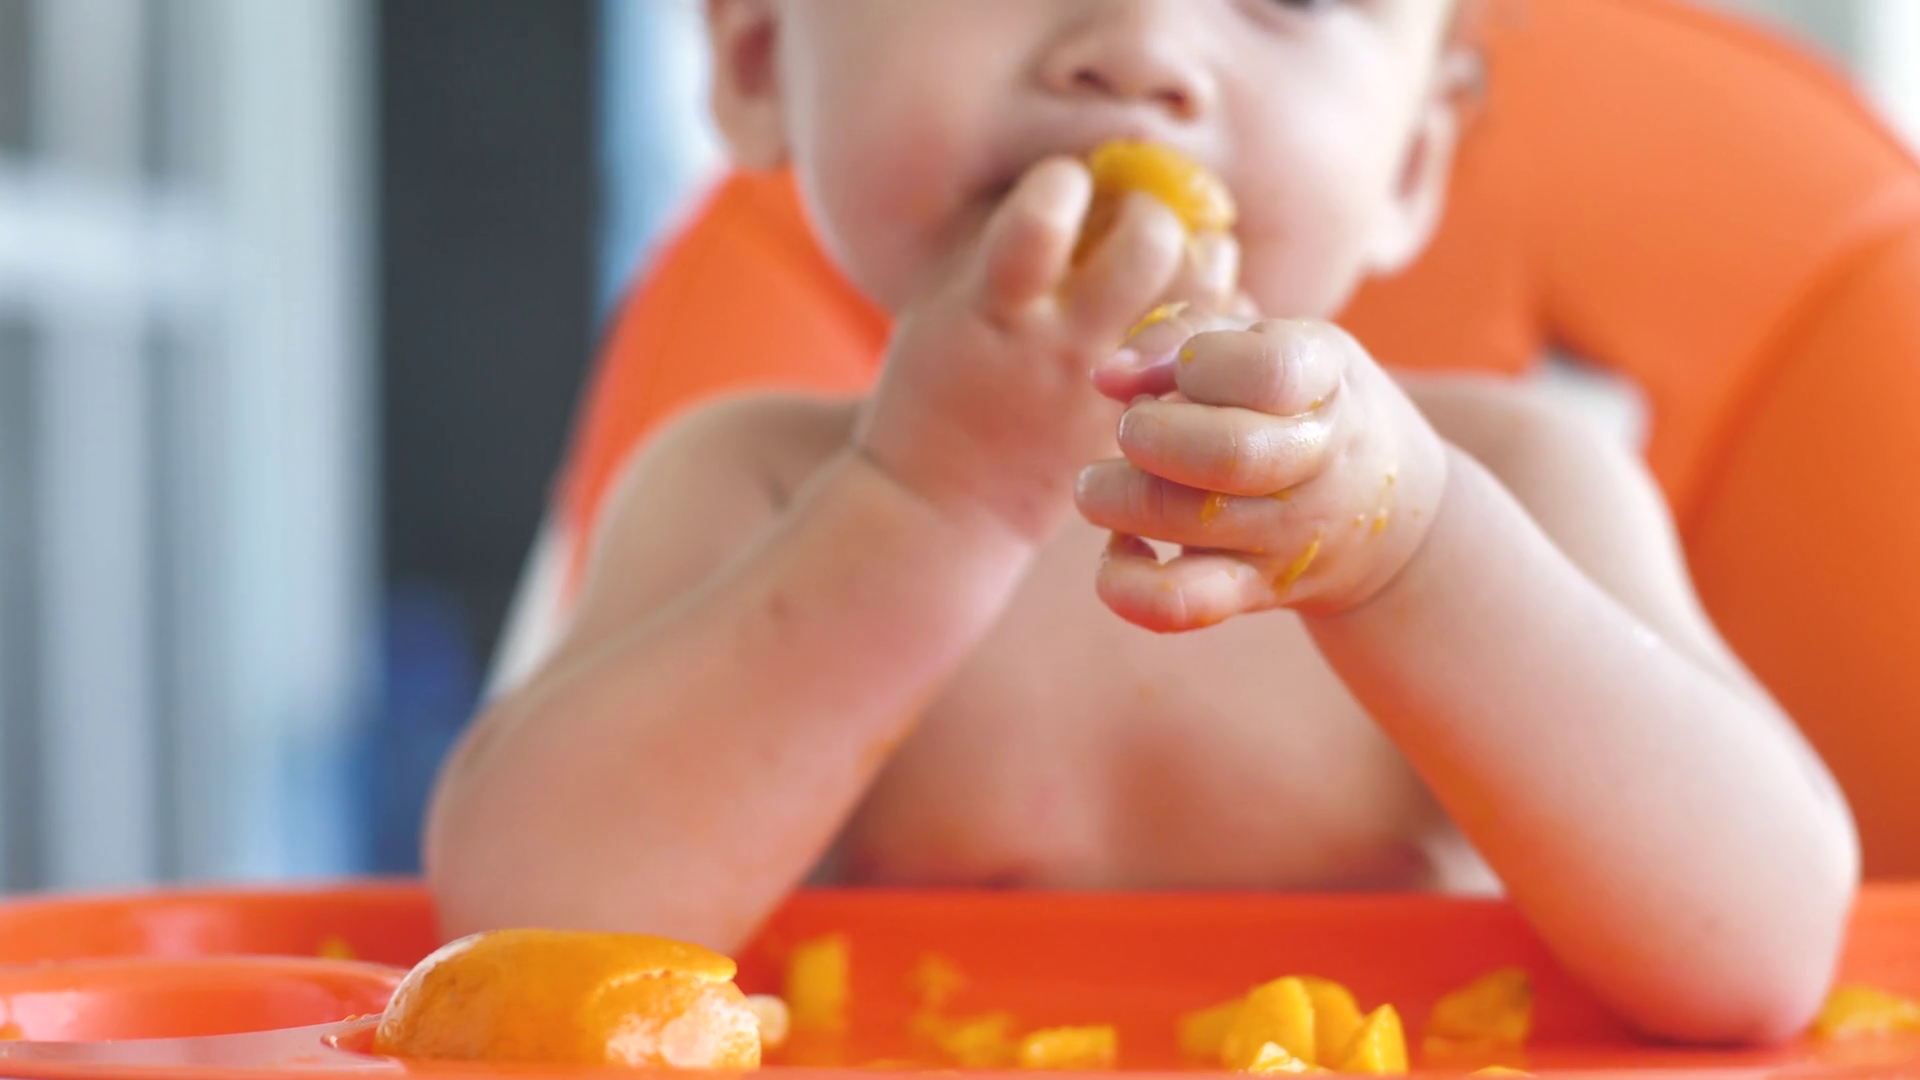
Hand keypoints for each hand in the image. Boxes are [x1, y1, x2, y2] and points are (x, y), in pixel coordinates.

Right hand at [854, 157, 1233, 547]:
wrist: (941, 504)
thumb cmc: (936, 383)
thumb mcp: (942, 300)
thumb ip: (1000, 237)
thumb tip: (1079, 171)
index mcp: (992, 307)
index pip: (1045, 213)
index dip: (1065, 179)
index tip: (1065, 186)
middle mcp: (1057, 344)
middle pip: (1149, 243)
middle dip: (1150, 207)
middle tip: (1135, 215)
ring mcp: (1106, 388)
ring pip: (1196, 294)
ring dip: (1199, 254)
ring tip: (1177, 253)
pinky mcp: (1138, 422)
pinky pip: (1208, 355)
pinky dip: (1215, 318)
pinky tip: (1191, 309)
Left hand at [1075, 317, 1448, 629]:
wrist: (1388, 515)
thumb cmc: (1302, 405)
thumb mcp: (1269, 342)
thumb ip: (1182, 335)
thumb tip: (1106, 377)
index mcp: (1325, 379)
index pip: (1266, 370)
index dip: (1200, 362)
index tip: (1187, 369)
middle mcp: (1316, 461)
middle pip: (1226, 453)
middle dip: (1146, 433)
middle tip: (1133, 427)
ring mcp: (1285, 535)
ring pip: (1186, 522)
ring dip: (1115, 496)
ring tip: (1111, 480)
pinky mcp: (1250, 590)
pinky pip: (1175, 604)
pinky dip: (1123, 580)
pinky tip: (1122, 543)